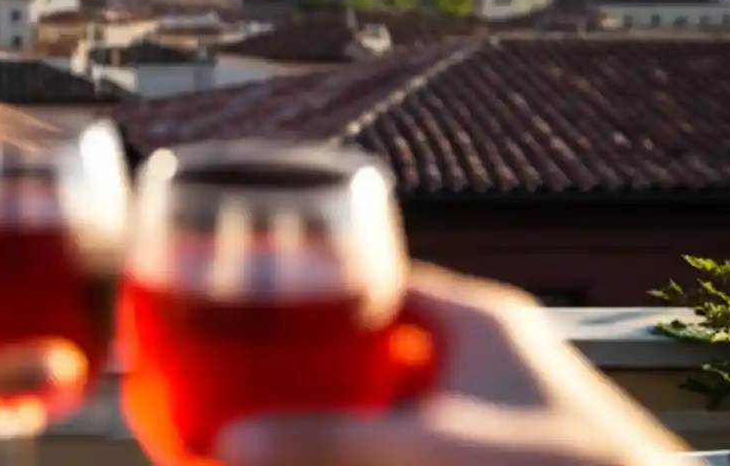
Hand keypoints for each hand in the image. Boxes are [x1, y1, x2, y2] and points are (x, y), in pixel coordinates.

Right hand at [215, 263, 689, 465]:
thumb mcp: (429, 447)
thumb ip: (330, 441)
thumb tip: (235, 440)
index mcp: (473, 316)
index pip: (378, 280)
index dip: (317, 290)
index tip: (261, 306)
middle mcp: (483, 351)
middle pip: (379, 341)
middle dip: (321, 361)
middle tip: (257, 372)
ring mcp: (493, 401)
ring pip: (398, 392)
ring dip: (347, 407)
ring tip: (283, 417)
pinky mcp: (493, 444)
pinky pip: (418, 430)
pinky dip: (378, 441)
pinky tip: (343, 458)